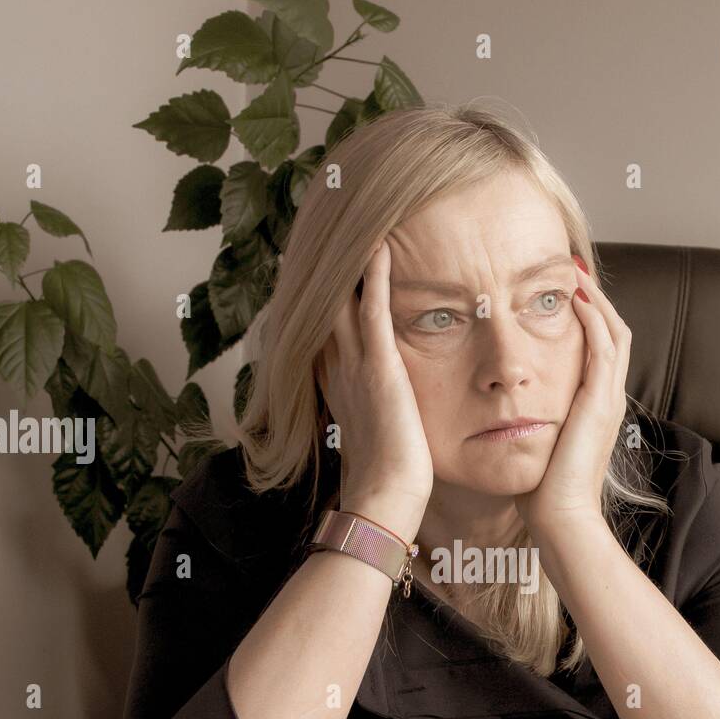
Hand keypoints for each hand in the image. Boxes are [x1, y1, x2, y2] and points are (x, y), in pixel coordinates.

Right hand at [318, 239, 433, 540]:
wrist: (386, 499)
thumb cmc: (389, 477)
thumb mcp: (379, 433)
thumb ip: (379, 410)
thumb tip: (389, 409)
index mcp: (338, 380)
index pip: (330, 323)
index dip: (331, 291)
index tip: (331, 261)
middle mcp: (338, 366)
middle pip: (329, 300)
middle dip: (331, 265)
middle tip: (330, 222)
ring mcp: (355, 366)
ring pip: (346, 298)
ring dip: (351, 260)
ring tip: (355, 219)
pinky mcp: (378, 369)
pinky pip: (374, 311)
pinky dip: (375, 277)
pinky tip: (381, 245)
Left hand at [514, 254, 629, 538]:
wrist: (561, 519)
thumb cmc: (541, 493)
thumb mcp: (536, 447)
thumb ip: (528, 425)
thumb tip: (502, 413)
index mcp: (596, 409)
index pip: (601, 351)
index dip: (588, 319)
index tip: (564, 294)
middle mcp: (609, 399)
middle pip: (614, 332)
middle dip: (596, 299)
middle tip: (573, 270)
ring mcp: (609, 400)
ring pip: (614, 332)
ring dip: (596, 299)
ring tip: (575, 273)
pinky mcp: (600, 403)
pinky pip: (603, 347)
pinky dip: (593, 318)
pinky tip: (574, 298)